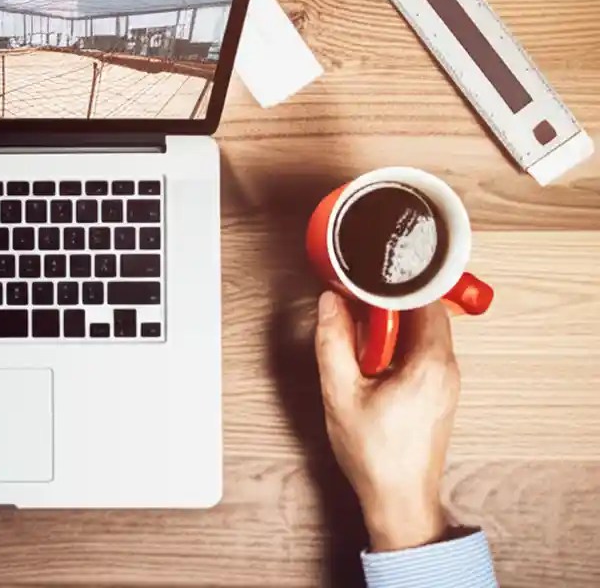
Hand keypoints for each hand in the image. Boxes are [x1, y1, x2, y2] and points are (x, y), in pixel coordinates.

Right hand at [314, 292, 458, 552]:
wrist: (399, 499)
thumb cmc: (376, 455)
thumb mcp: (340, 393)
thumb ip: (333, 341)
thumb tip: (330, 302)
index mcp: (431, 363)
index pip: (425, 299)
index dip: (394, 284)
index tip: (366, 279)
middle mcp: (446, 368)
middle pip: (423, 313)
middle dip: (387, 305)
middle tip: (353, 306)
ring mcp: (445, 381)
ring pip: (421, 333)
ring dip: (390, 328)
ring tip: (358, 337)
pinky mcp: (437, 393)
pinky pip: (421, 353)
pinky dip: (396, 347)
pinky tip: (370, 362)